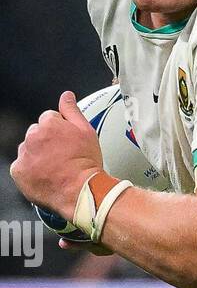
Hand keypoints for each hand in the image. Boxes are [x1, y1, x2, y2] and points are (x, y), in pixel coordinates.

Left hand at [10, 91, 102, 216]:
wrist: (82, 191)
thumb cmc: (86, 164)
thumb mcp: (87, 131)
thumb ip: (72, 110)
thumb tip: (66, 96)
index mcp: (48, 124)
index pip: (48, 119)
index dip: (59, 131)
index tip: (66, 143)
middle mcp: (33, 136)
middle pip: (36, 134)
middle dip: (45, 142)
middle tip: (61, 157)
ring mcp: (24, 154)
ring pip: (28, 150)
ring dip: (36, 156)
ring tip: (54, 168)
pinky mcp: (18, 171)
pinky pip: (21, 167)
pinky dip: (30, 172)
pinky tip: (44, 176)